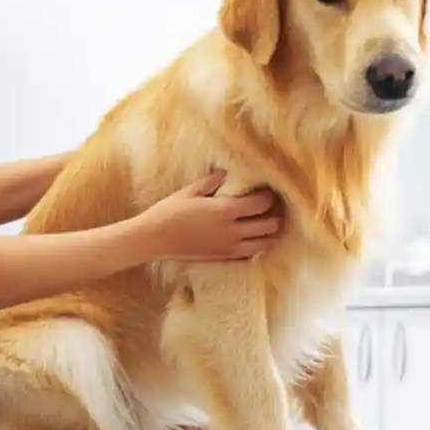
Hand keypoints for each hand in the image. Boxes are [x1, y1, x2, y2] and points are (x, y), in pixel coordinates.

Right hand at [135, 170, 281, 260]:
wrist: (154, 239)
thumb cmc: (169, 212)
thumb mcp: (190, 191)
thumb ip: (212, 181)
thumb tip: (227, 172)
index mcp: (225, 211)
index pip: (261, 204)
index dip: (269, 196)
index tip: (267, 190)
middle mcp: (232, 231)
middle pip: (269, 225)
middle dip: (275, 214)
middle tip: (271, 206)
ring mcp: (229, 247)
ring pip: (265, 243)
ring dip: (270, 232)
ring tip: (266, 221)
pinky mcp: (224, 258)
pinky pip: (252, 254)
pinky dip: (257, 245)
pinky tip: (252, 237)